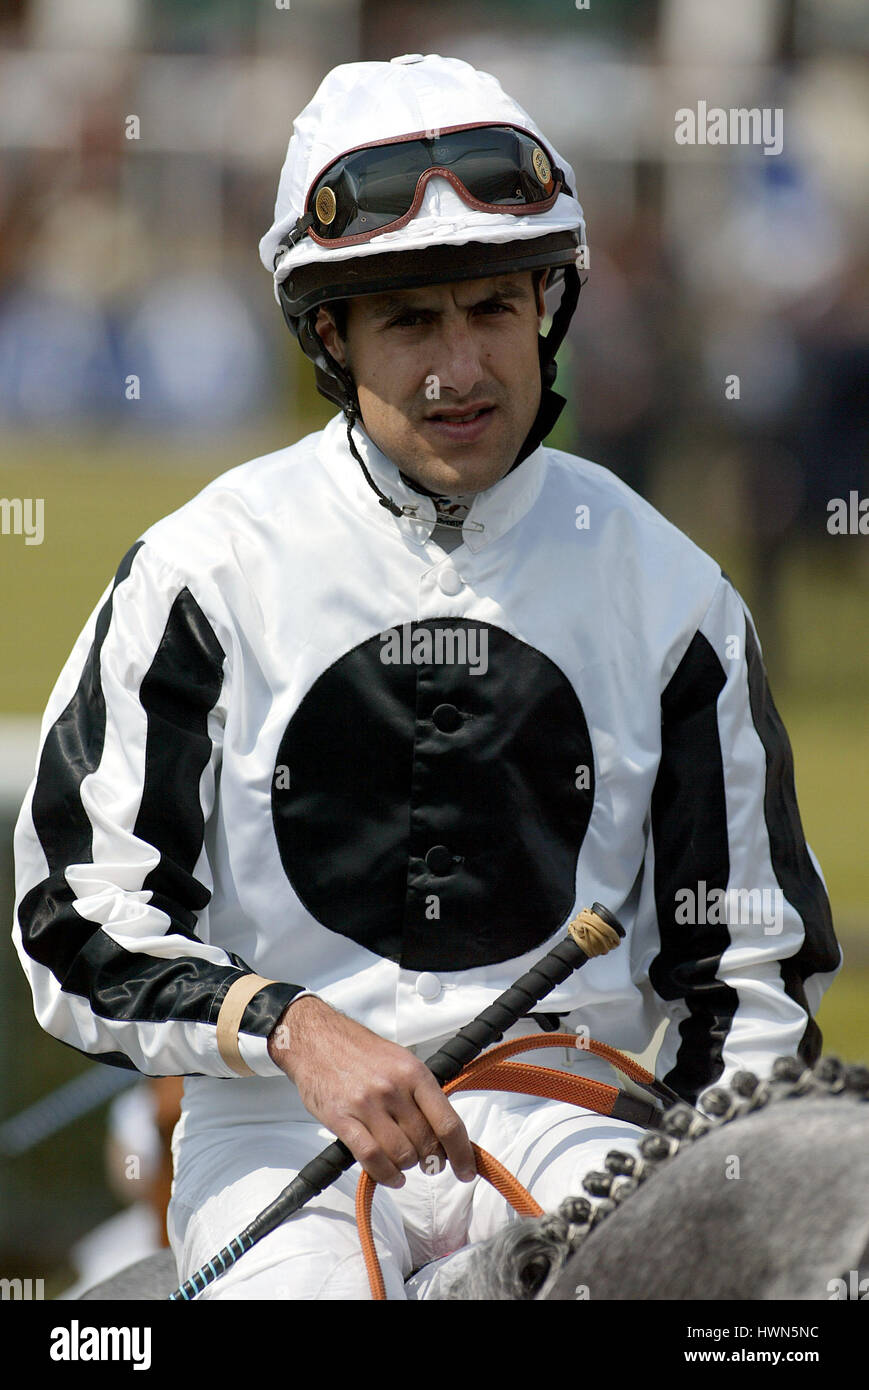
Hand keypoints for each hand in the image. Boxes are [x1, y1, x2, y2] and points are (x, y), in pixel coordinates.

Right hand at [268, 996, 476, 1189]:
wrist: (318, 1040)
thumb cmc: (361, 1053)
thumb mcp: (401, 1062)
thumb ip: (422, 1095)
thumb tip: (445, 1133)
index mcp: (414, 1073)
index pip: (448, 1122)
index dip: (462, 1153)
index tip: (466, 1170)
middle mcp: (393, 1089)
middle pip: (425, 1143)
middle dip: (430, 1160)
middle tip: (428, 1162)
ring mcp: (367, 1105)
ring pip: (401, 1154)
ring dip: (407, 1166)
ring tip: (403, 1163)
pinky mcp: (342, 1119)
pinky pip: (371, 1158)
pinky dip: (386, 1175)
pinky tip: (391, 1176)